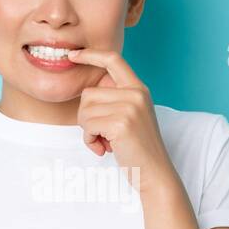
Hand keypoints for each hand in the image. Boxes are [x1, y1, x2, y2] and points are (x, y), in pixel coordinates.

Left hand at [68, 48, 175, 191]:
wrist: (155, 173)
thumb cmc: (138, 149)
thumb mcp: (131, 117)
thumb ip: (115, 100)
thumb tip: (88, 94)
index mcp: (139, 89)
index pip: (114, 59)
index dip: (91, 54)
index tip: (73, 54)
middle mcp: (136, 93)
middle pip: (88, 94)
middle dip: (87, 117)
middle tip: (102, 135)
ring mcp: (129, 107)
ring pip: (84, 111)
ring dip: (88, 131)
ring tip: (105, 142)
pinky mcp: (121, 123)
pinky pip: (87, 125)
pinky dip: (89, 140)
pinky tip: (104, 149)